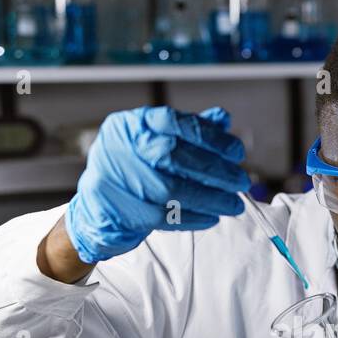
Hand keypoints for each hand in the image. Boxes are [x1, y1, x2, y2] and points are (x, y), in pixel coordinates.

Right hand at [65, 105, 251, 263]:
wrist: (96, 208)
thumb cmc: (133, 171)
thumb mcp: (155, 143)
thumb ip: (188, 131)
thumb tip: (223, 119)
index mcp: (131, 124)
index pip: (175, 122)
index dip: (210, 136)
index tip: (237, 152)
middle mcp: (120, 147)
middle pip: (174, 156)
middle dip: (215, 170)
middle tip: (241, 182)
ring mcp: (117, 179)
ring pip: (172, 190)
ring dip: (209, 199)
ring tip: (233, 204)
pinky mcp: (122, 210)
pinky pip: (165, 215)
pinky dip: (193, 218)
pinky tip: (212, 217)